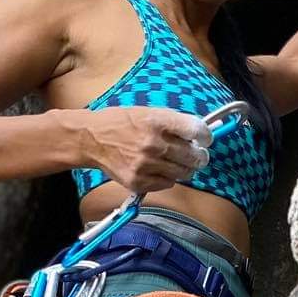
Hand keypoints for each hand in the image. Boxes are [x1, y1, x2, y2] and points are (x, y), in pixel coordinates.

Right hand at [84, 104, 210, 197]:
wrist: (91, 139)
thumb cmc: (121, 123)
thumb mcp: (147, 112)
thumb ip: (173, 122)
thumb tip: (199, 133)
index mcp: (157, 121)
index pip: (196, 131)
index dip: (206, 136)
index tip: (206, 139)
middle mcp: (153, 144)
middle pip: (194, 156)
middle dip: (199, 156)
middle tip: (198, 156)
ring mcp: (145, 165)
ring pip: (183, 173)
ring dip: (185, 169)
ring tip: (178, 163)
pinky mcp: (138, 182)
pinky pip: (167, 184)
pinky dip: (168, 178)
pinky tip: (160, 169)